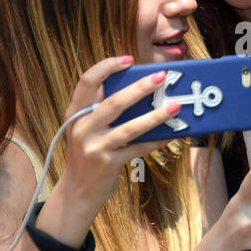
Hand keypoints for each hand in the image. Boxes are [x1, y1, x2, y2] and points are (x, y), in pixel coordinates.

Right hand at [40, 56, 184, 231]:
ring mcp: (95, 147)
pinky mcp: (108, 164)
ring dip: (155, 116)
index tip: (129, 59)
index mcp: (75, 113)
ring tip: (175, 106)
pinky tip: (171, 134)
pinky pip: (138, 149)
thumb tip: (136, 86)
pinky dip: (156, 141)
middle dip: (140, 87)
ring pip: (130, 127)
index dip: (107, 67)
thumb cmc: (88, 153)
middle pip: (114, 102)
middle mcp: (82, 128)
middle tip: (162, 77)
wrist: (78, 191)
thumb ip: (101, 108)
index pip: (87, 81)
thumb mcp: (85, 128)